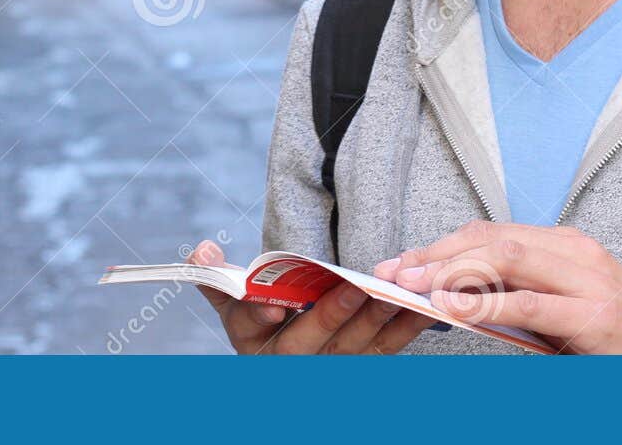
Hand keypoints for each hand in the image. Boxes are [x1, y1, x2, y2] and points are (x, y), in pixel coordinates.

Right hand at [188, 240, 436, 354]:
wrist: (293, 353)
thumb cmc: (263, 317)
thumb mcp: (235, 300)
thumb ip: (218, 275)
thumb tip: (201, 251)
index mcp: (251, 341)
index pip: (249, 328)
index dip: (260, 317)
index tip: (273, 308)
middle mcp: (287, 363)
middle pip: (307, 343)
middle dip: (330, 316)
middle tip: (352, 287)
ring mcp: (326, 369)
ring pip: (352, 349)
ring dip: (373, 321)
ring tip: (392, 294)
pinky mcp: (360, 367)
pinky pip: (384, 350)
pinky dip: (403, 330)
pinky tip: (421, 309)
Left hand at [372, 221, 621, 353]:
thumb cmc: (613, 333)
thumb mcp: (561, 303)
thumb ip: (514, 292)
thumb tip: (448, 294)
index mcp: (562, 244)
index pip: (488, 232)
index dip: (440, 244)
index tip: (401, 260)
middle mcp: (574, 251)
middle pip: (490, 239)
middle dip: (436, 254)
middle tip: (396, 271)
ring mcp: (587, 279)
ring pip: (506, 258)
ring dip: (453, 271)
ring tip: (416, 286)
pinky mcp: (594, 314)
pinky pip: (530, 302)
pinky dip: (487, 301)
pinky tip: (455, 307)